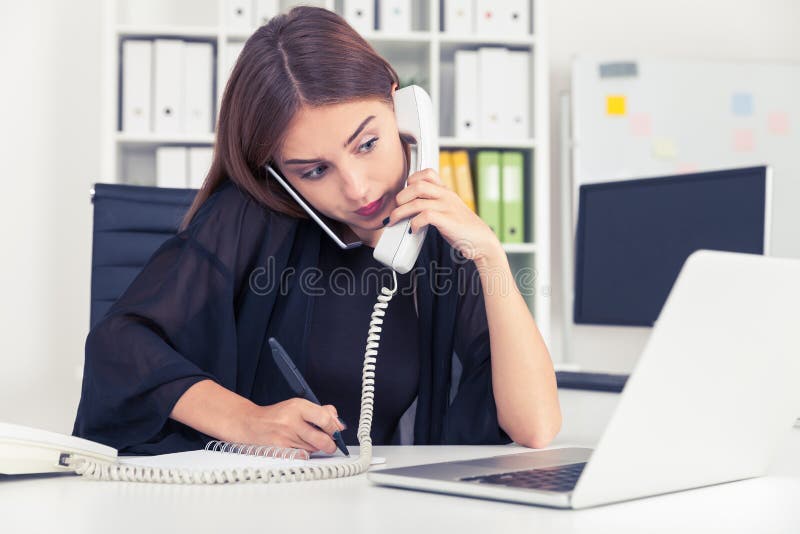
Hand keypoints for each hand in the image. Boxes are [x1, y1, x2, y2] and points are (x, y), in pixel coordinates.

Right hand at [239, 398, 344, 453]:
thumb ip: (321, 411)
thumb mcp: (299, 405)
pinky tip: (300, 447)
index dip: (335, 428)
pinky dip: (305, 454)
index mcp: (298, 406)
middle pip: (322, 439)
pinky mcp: (281, 450)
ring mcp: (285, 437)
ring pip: (314, 449)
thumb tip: (339, 424)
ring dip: (316, 448)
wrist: (252, 424)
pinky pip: (303, 456)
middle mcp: (291, 421)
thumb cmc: (278, 415)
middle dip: (331, 444)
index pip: (325, 419)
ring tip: (308, 440)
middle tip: (331, 444)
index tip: (337, 431)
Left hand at [386, 168, 503, 262]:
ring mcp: (447, 207)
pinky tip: (414, 230)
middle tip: (396, 209)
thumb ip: (434, 203)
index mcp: (446, 191)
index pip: (427, 173)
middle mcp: (446, 195)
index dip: (411, 180)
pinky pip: (425, 216)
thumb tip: (409, 208)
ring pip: (416, 202)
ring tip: (395, 221)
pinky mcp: (448, 221)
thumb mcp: (448, 209)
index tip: (405, 193)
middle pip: (417, 185)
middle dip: (401, 197)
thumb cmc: (462, 228)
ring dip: (400, 212)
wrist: (481, 241)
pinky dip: (414, 223)